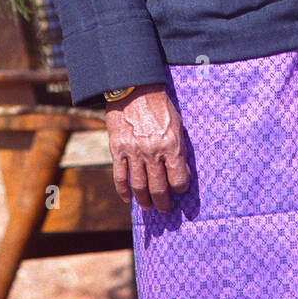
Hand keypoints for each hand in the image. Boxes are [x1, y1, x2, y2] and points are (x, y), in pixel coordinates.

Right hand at [105, 84, 189, 213]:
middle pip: (158, 188)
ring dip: (144, 201)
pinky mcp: (117, 149)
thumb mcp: (177, 125)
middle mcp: (152, 152)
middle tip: (165, 209)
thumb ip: (178, 149)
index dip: (180, 189)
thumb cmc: (160, 106)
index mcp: (171, 145)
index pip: (178, 179)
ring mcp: (133, 152)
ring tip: (148, 207)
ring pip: (139, 186)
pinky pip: (120, 176)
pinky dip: (123, 191)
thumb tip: (180, 172)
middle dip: (163, 202)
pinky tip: (128, 199)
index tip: (179, 191)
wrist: (134, 88)